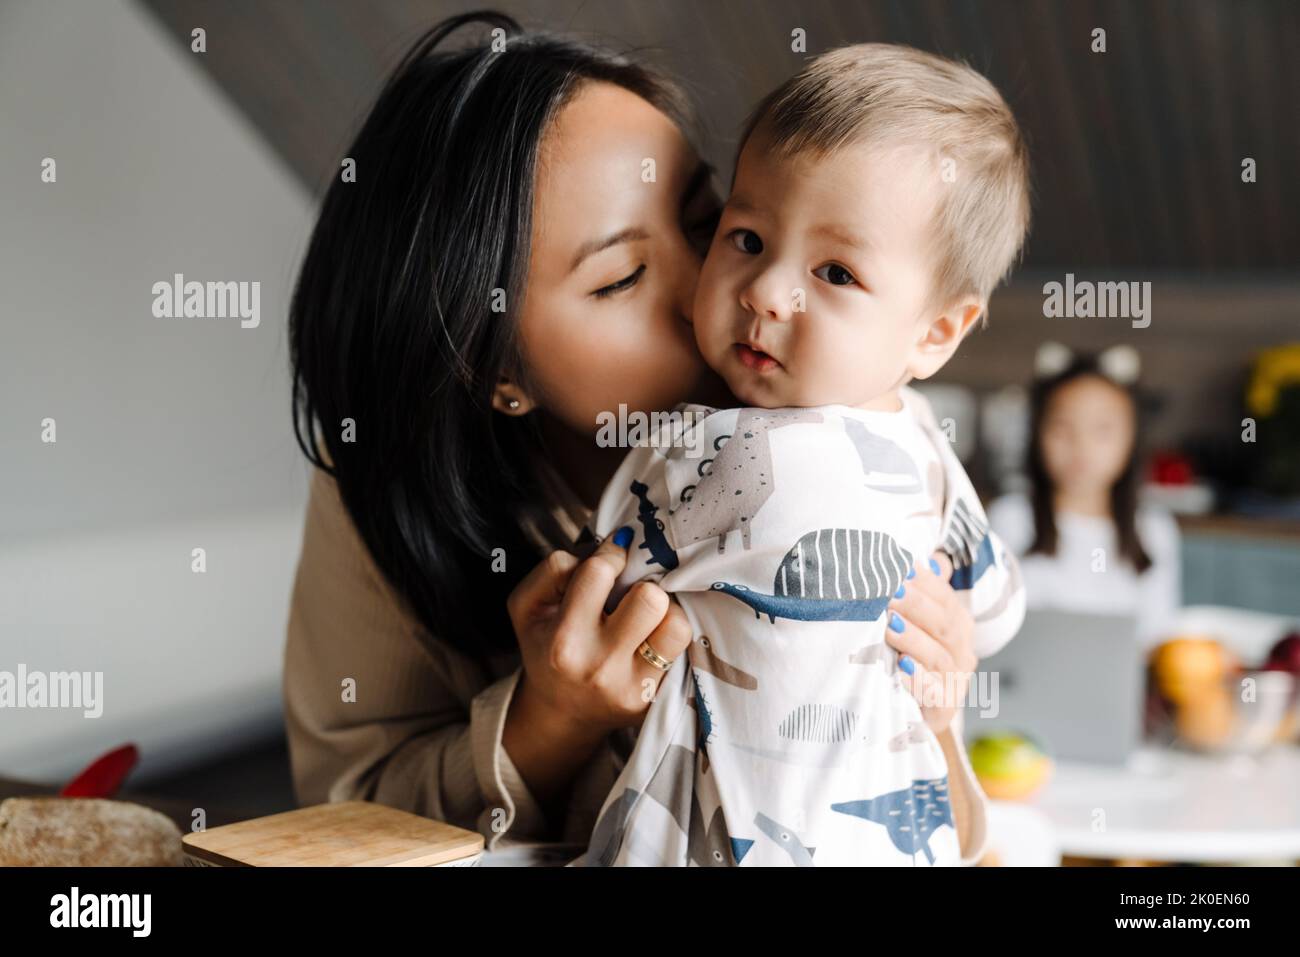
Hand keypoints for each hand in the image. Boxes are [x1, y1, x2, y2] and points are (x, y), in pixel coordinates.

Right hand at [506, 527, 692, 737]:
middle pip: (650, 598)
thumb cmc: (546, 648)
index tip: (616, 555)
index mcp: (564, 640)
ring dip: (666, 612)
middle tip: (633, 591)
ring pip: (677, 625)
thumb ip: (554, 568)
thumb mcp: (527, 606)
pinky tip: (654, 635)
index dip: (612, 554)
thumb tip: (606, 548)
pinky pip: (684, 651)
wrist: (560, 712)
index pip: (599, 572)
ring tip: (648, 615)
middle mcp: (599, 665)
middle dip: (643, 585)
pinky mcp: (655, 699)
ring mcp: (632, 686)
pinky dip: (671, 635)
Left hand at [882, 550, 976, 735]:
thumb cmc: (912, 657)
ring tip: (889, 626)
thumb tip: (930, 557)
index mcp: (958, 624)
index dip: (925, 583)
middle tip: (888, 594)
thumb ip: (925, 590)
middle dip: (916, 607)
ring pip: (940, 657)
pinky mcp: (944, 710)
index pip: (945, 598)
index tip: (899, 568)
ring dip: (914, 640)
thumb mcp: (915, 621)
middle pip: (945, 625)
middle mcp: (962, 651)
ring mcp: (955, 682)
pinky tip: (899, 667)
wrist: (915, 713)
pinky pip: (935, 694)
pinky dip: (918, 680)